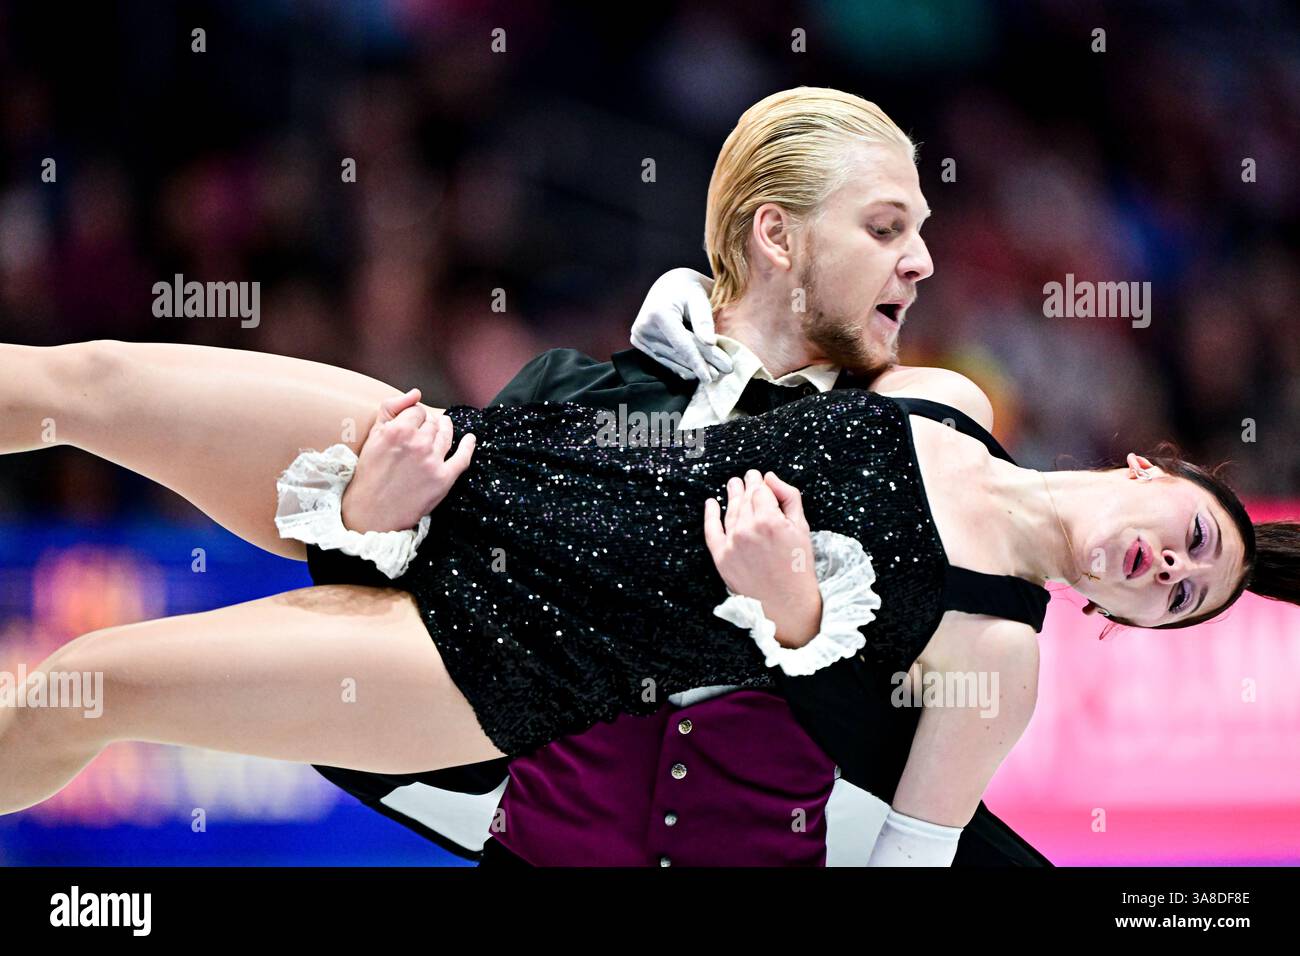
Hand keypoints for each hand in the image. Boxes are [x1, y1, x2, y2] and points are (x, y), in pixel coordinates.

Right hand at [341, 388, 475, 532]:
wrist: (372, 510)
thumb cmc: (370, 473)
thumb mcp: (373, 435)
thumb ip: (392, 408)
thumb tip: (416, 393)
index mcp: (398, 431)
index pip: (418, 410)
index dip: (416, 415)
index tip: (413, 423)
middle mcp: (418, 444)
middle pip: (433, 423)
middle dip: (429, 424)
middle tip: (424, 430)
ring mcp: (432, 461)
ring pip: (446, 435)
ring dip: (446, 429)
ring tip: (444, 427)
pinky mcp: (443, 479)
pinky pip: (463, 458)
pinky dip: (469, 446)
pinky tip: (470, 440)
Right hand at [630, 267, 732, 381]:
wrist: (668, 283)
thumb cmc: (688, 289)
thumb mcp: (699, 298)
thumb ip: (704, 321)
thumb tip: (710, 343)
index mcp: (658, 313)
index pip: (683, 345)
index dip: (699, 362)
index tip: (714, 376)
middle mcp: (643, 326)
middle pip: (678, 353)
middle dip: (700, 366)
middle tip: (720, 375)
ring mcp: (639, 335)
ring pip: (670, 359)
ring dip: (690, 369)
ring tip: (710, 376)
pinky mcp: (638, 341)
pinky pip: (662, 358)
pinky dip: (678, 366)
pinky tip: (692, 373)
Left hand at [703, 470, 821, 646]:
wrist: (787, 603)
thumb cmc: (798, 565)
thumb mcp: (802, 527)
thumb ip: (788, 497)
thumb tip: (770, 478)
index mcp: (770, 520)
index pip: (759, 490)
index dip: (758, 481)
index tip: (757, 476)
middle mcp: (748, 530)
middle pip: (744, 499)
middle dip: (746, 486)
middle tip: (746, 478)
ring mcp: (732, 544)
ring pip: (730, 511)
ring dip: (732, 495)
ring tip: (733, 485)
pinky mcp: (721, 558)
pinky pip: (711, 530)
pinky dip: (710, 514)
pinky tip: (711, 503)